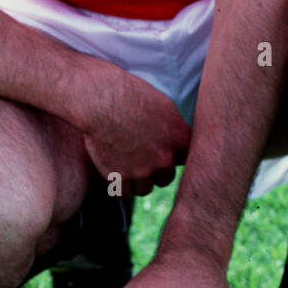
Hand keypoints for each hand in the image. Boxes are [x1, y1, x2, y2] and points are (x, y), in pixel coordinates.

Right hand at [81, 65, 191, 195]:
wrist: (101, 100)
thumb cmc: (131, 95)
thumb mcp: (164, 106)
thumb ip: (176, 129)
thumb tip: (182, 140)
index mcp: (180, 139)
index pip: (186, 161)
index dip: (172, 158)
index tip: (162, 153)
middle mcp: (165, 158)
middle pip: (165, 178)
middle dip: (154, 171)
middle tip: (140, 156)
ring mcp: (143, 170)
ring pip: (144, 188)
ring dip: (136, 180)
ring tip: (124, 162)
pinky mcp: (120, 177)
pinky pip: (124, 193)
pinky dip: (119, 185)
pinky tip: (114, 172)